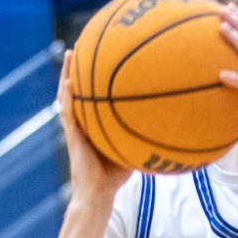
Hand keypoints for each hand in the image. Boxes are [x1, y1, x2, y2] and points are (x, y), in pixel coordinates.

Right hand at [57, 49, 130, 200]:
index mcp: (93, 122)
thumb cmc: (116, 175)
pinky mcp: (72, 137)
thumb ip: (145, 134)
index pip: (91, 94)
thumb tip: (171, 123)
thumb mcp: (134, 148)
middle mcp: (81, 121)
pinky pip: (68, 113)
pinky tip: (69, 84)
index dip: (92, 75)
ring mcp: (74, 128)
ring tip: (69, 54)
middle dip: (77, 67)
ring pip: (67, 95)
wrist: (98, 193)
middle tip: (81, 44)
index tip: (99, 54)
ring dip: (67, 74)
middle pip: (77, 88)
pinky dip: (68, 98)